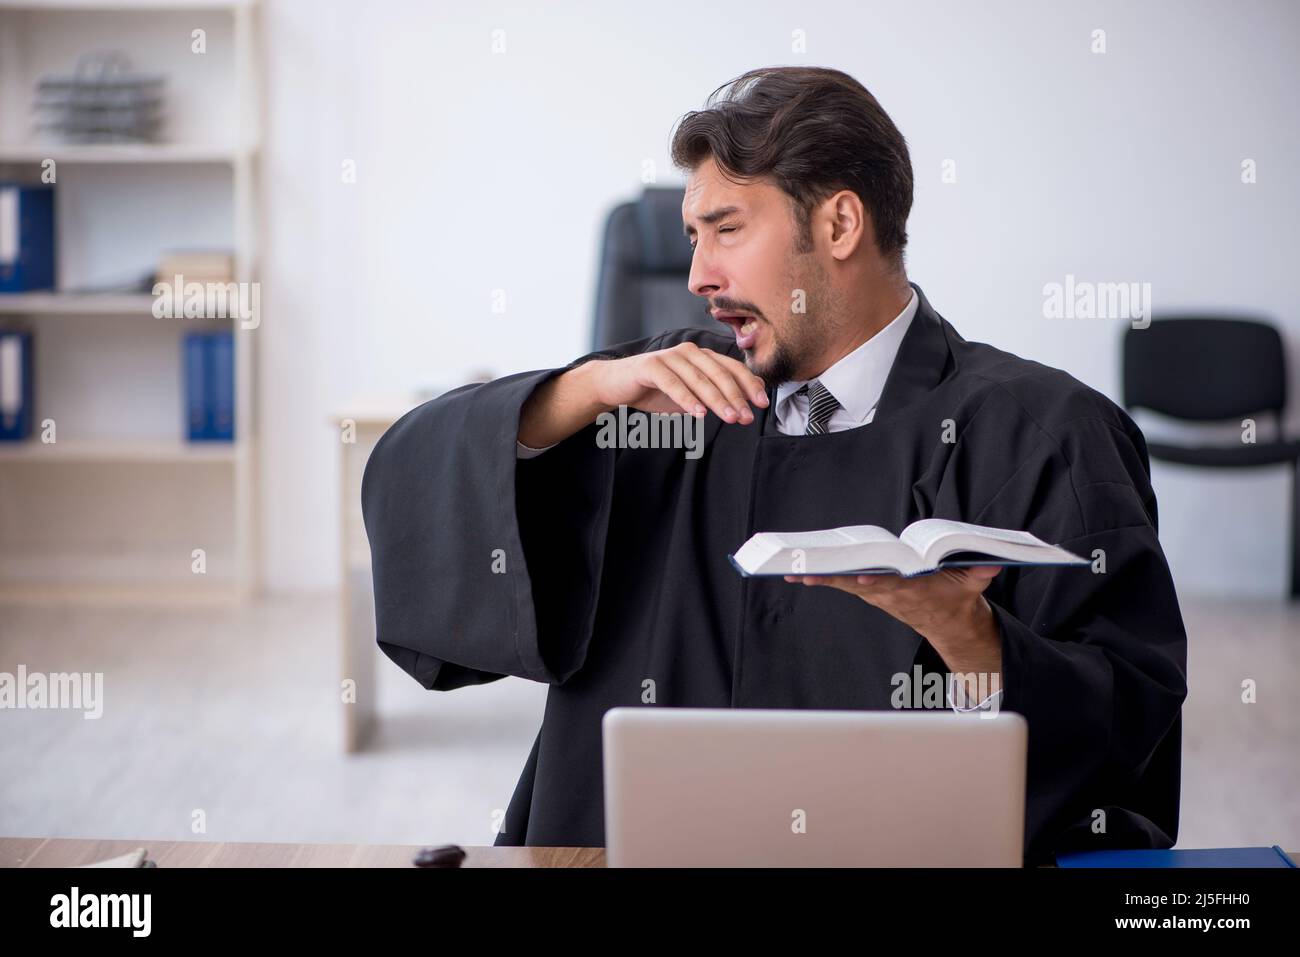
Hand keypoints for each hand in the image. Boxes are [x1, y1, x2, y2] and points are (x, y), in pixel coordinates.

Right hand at [591, 341, 768, 424]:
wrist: (617, 384)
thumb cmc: (656, 390)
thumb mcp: (691, 394)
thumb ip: (716, 392)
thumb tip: (751, 395)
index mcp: (702, 357)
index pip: (733, 368)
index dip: (750, 385)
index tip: (762, 404)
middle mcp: (689, 352)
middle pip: (720, 374)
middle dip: (736, 397)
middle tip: (746, 418)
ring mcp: (670, 356)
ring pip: (699, 379)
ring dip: (717, 400)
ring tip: (730, 418)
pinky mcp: (651, 365)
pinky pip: (673, 383)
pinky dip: (687, 398)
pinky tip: (698, 414)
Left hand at [783, 565, 1003, 674]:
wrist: (950, 625)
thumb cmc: (958, 597)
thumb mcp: (973, 586)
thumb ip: (979, 573)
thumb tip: (991, 563)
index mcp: (914, 591)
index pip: (893, 585)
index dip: (878, 582)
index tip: (862, 579)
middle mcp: (890, 593)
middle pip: (859, 583)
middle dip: (834, 578)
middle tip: (807, 572)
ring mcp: (877, 594)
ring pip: (845, 582)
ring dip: (819, 577)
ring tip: (791, 571)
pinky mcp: (869, 591)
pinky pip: (842, 582)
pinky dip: (820, 577)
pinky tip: (795, 574)